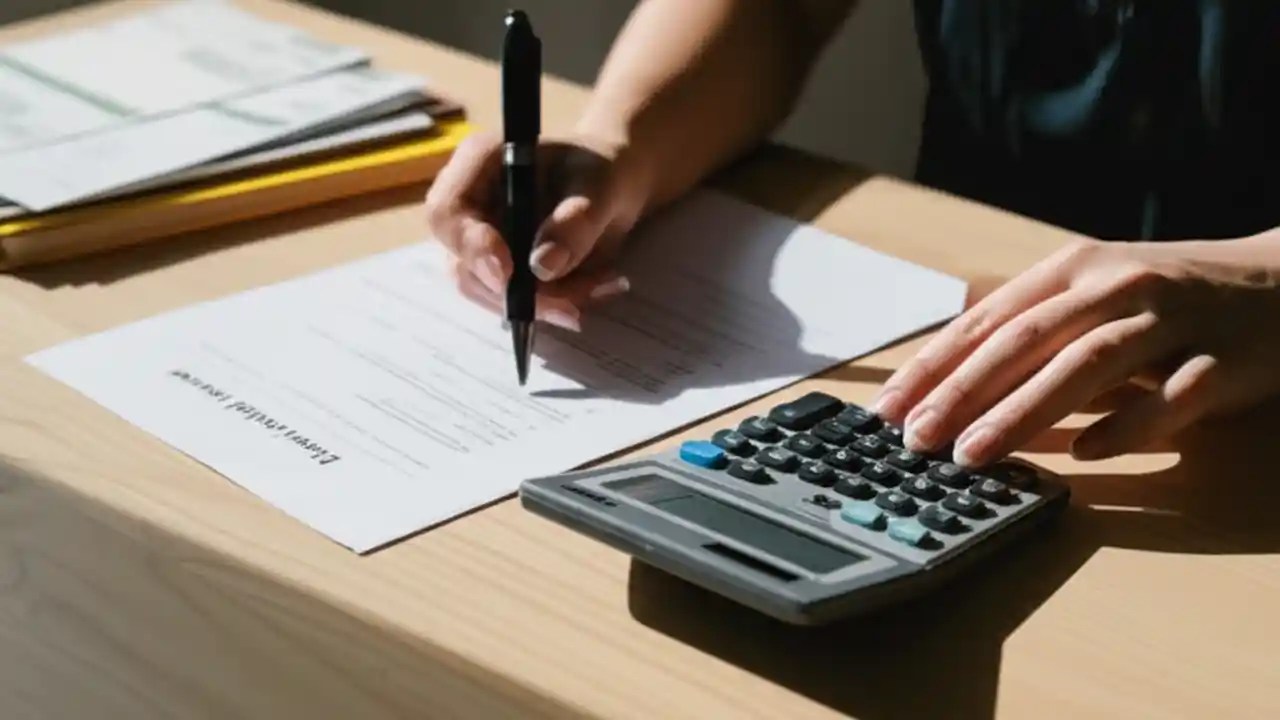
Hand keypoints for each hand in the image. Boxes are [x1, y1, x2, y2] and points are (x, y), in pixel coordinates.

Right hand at [423, 129, 645, 330]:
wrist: (614, 184)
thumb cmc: (603, 170)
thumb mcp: (601, 188)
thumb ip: (575, 223)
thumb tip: (542, 267)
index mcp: (479, 163)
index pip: (447, 212)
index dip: (472, 248)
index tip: (508, 275)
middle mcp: (467, 203)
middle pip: (461, 264)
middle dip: (515, 294)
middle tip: (570, 308)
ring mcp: (477, 240)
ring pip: (486, 291)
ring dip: (541, 304)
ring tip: (599, 286)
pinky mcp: (496, 268)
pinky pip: (510, 302)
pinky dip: (551, 305)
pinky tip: (592, 287)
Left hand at [873, 231, 1279, 466]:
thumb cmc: (1168, 297)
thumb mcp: (1092, 294)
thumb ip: (1028, 330)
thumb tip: (944, 382)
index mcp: (1073, 269)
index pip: (987, 322)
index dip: (933, 366)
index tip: (887, 409)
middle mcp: (1116, 286)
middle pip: (1026, 341)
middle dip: (962, 393)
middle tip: (917, 439)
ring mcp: (1172, 321)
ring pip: (1087, 366)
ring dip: (1025, 412)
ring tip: (976, 454)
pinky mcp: (1224, 361)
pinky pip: (1170, 398)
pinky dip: (1126, 425)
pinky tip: (1087, 455)